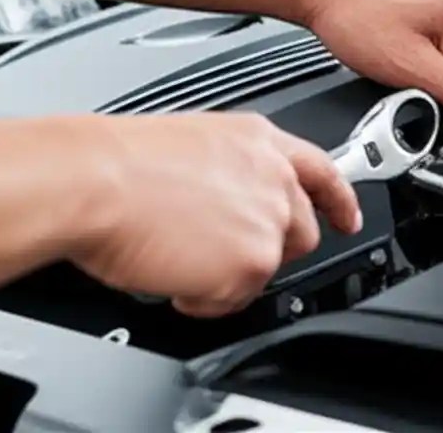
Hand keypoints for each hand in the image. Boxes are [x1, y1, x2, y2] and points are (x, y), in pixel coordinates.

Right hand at [67, 113, 361, 317]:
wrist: (95, 182)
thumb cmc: (120, 164)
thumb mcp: (194, 146)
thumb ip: (232, 172)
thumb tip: (228, 201)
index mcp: (261, 143)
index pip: (323, 173)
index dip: (340, 201)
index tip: (347, 218)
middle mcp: (276, 180)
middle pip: (302, 231)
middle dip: (269, 248)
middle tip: (224, 253)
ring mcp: (270, 224)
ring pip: (268, 267)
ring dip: (230, 274)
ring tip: (181, 259)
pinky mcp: (253, 264)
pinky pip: (235, 299)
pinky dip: (204, 299)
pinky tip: (173, 276)